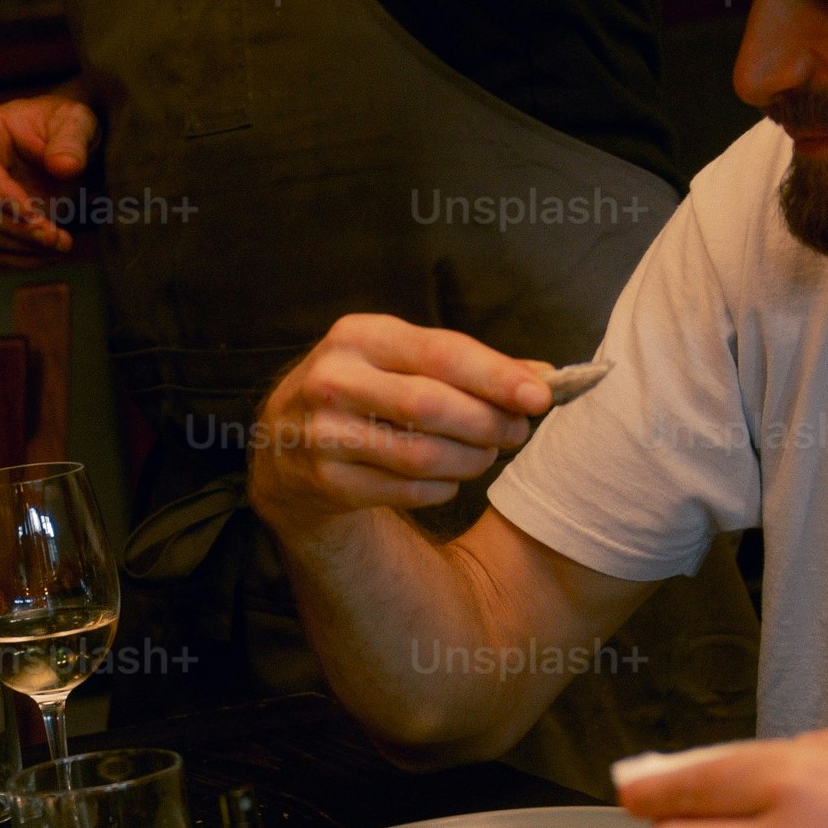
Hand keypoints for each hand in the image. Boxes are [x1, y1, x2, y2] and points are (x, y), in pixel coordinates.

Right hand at [0, 89, 97, 262]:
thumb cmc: (60, 123)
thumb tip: (64, 166)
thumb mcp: (74, 121)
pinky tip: (52, 254)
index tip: (32, 215)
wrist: (60, 141)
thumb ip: (71, 141)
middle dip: (19, 228)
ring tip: (63, 243)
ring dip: (26, 246)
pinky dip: (25, 258)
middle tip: (56, 237)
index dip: (2, 195)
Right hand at [244, 314, 548, 533]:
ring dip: (470, 461)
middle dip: (488, 424)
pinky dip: (441, 489)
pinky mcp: (327, 481)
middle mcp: (333, 380)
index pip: (441, 353)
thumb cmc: (363, 392)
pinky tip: (445, 480)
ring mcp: (324, 434)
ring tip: (484, 456)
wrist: (284, 446)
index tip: (541, 396)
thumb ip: (467, 365)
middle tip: (516, 433)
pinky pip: (407, 491)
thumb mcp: (401, 361)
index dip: (496, 376)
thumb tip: (542, 376)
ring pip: (423, 455)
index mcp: (358, 335)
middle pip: (433, 406)